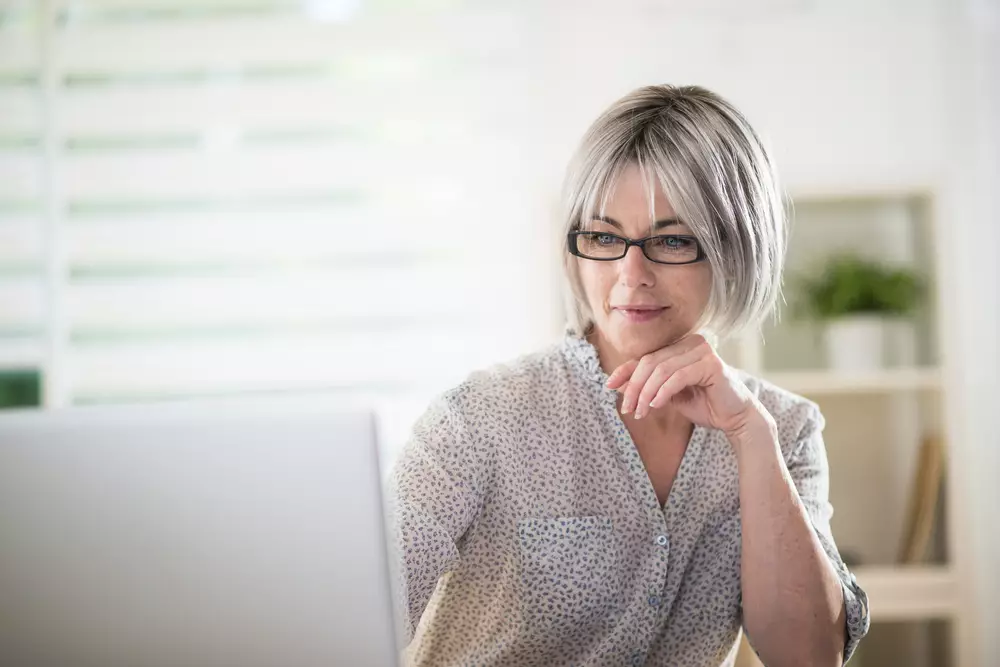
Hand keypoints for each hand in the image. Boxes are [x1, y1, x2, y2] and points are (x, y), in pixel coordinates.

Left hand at [605, 334, 764, 437]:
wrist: (735, 418)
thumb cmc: (704, 405)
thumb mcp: (668, 396)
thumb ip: (647, 387)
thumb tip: (617, 385)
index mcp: (681, 346)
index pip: (646, 357)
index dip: (625, 371)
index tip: (608, 386)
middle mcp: (691, 343)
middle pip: (650, 362)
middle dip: (634, 387)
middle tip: (627, 408)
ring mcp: (702, 350)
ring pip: (661, 370)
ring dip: (646, 393)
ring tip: (641, 411)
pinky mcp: (711, 364)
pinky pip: (677, 377)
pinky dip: (663, 392)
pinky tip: (656, 405)